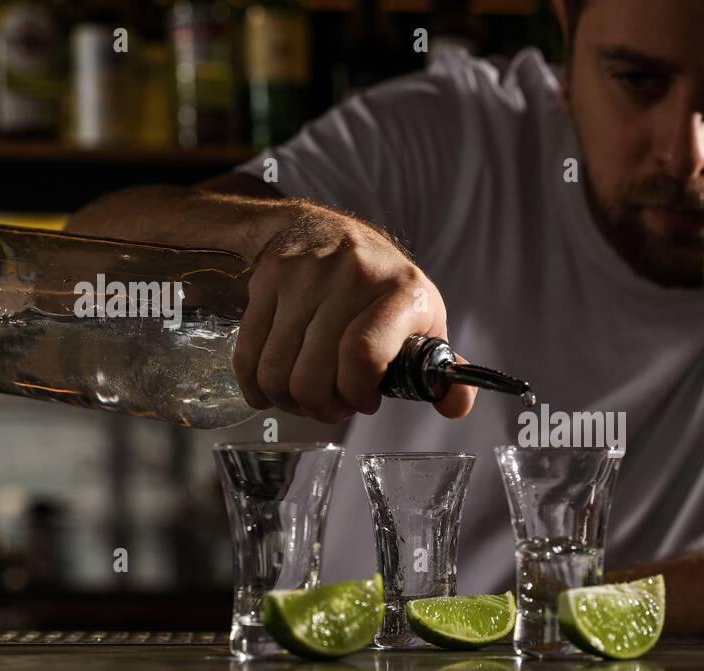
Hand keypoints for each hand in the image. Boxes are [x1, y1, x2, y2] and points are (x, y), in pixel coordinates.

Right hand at [232, 203, 475, 422]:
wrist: (327, 230)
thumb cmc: (383, 288)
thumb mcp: (424, 321)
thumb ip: (442, 371)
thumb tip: (456, 405)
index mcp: (402, 292)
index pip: (363, 355)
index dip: (357, 393)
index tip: (364, 402)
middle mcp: (352, 277)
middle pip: (313, 375)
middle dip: (321, 407)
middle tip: (332, 405)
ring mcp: (304, 276)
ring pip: (276, 371)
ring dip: (289, 401)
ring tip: (307, 395)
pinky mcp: (267, 280)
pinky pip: (248, 355)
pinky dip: (257, 387)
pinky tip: (274, 390)